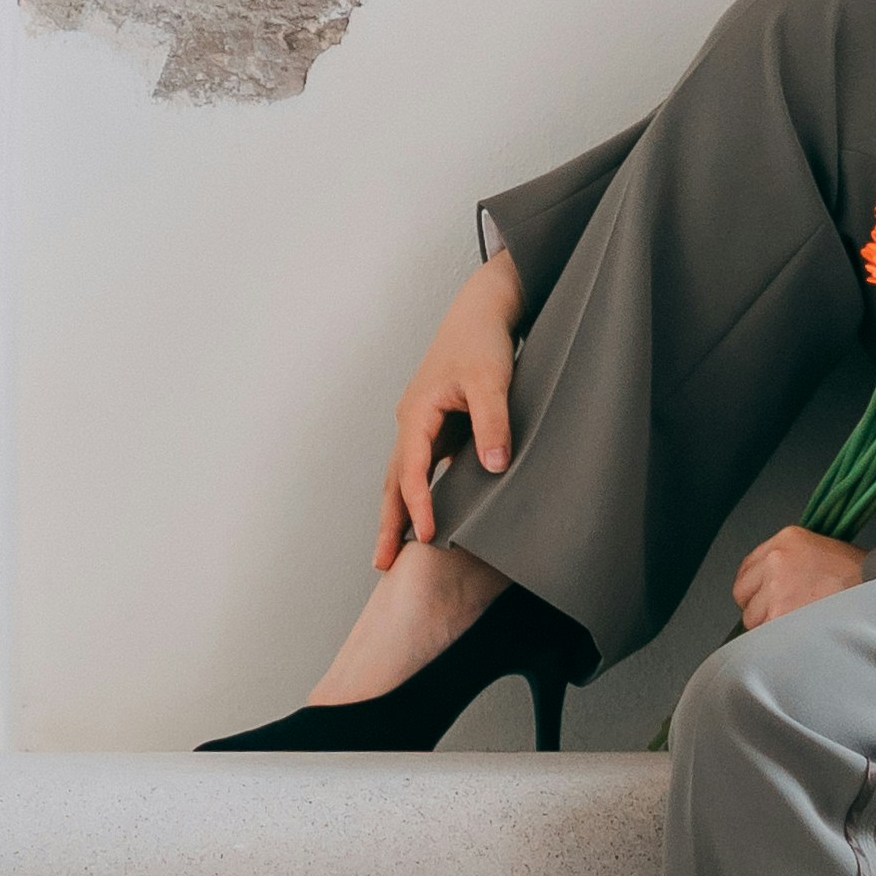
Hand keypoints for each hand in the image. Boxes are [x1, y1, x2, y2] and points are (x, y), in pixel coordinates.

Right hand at [380, 252, 529, 567]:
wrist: (480, 311)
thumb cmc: (482, 341)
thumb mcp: (492, 381)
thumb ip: (493, 422)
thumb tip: (494, 465)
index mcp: (417, 413)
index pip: (411, 470)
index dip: (419, 505)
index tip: (428, 536)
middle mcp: (411, 421)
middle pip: (393, 481)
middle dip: (388, 523)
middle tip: (381, 564)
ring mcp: (420, 424)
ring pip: (402, 476)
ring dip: (398, 512)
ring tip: (393, 551)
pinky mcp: (435, 425)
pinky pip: (421, 467)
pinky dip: (417, 494)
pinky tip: (426, 516)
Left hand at [731, 527, 864, 630]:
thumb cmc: (858, 575)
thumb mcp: (820, 549)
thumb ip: (789, 561)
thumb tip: (769, 584)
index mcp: (786, 540)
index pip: (747, 567)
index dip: (754, 587)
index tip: (760, 597)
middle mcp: (776, 560)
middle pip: (743, 593)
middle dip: (758, 606)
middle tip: (780, 614)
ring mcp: (776, 589)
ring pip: (752, 618)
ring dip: (769, 625)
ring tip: (795, 625)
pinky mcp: (781, 615)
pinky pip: (764, 635)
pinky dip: (776, 641)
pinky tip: (795, 636)